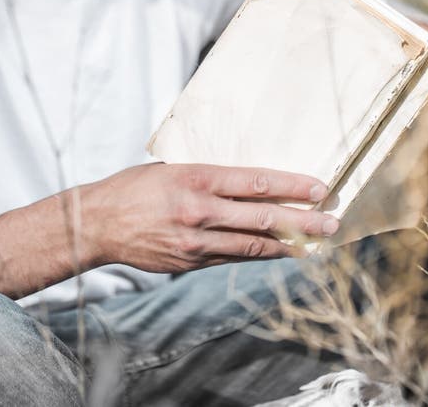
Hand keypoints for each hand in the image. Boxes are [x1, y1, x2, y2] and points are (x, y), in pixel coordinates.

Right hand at [91, 163, 338, 272]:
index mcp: (197, 178)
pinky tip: (278, 253)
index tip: (319, 188)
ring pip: (252, 245)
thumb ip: (208, 174)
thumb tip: (247, 176)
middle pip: (262, 217)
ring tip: (315, 243)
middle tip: (332, 221)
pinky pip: (231, 258)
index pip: (256, 182)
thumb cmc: (134, 186)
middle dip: (302, 220)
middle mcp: (200, 211)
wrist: (96, 224)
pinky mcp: (189, 263)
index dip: (291, 186)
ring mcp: (195, 242)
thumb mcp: (172, 166)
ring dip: (288, 244)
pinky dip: (258, 255)